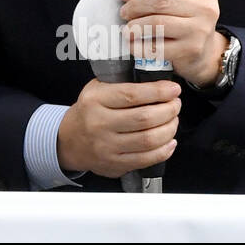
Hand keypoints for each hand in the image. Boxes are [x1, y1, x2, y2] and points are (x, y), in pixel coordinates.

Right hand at [57, 78, 180, 177]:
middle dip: (168, 110)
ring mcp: (107, 146)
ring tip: (173, 120)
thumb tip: (155, 81)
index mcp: (95, 100)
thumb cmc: (88, 112)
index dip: (158, 92)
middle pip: (144, 118)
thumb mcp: (96, 89)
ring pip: (149, 140)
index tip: (173, 89)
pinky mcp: (115, 163)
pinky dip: (164, 150)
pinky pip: (147, 159)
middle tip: (175, 104)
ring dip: (169, 129)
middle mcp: (99, 123)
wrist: (69, 141)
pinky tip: (169, 140)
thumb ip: (121, 84)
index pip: (132, 95)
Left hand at [118, 0, 224, 85]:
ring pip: (158, 23)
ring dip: (136, 25)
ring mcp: (201, 29)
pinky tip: (132, 44)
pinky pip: (157, 47)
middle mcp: (206, 7)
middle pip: (161, 1)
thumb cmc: (183, 16)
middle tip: (124, 13)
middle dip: (135, 6)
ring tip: (127, 28)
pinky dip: (139, 46)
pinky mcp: (192, 49)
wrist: (203, 49)